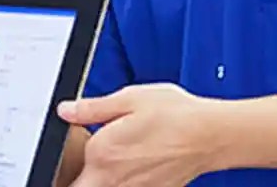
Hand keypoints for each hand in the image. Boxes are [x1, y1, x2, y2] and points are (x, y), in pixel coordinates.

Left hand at [57, 83, 226, 185]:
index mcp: (101, 154)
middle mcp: (113, 180)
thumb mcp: (129, 98)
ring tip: (117, 163)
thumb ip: (92, 109)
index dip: (66, 160)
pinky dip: (125, 183)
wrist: (211, 137)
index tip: (73, 152)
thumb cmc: (175, 115)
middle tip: (80, 168)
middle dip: (77, 179)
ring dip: (102, 181)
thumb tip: (66, 111)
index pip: (65, 169)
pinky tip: (135, 169)